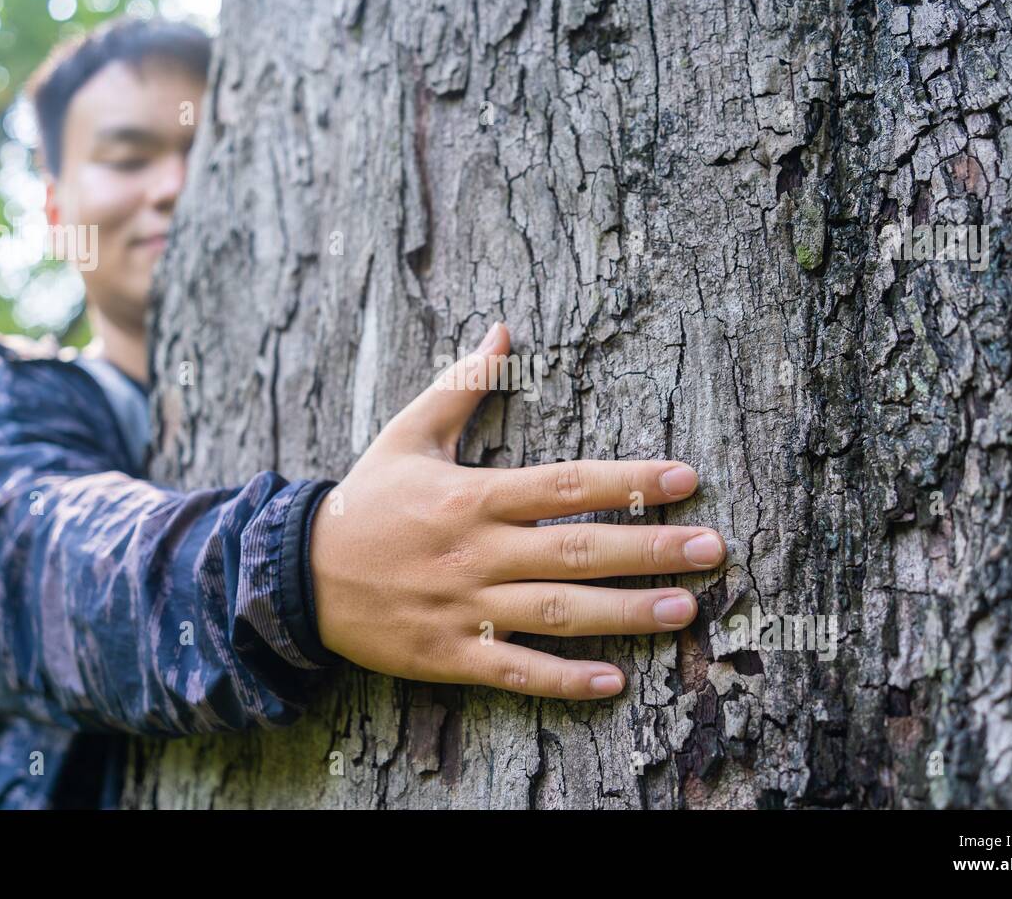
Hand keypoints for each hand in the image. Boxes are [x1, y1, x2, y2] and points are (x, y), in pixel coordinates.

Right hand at [309, 322, 726, 699]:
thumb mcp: (407, 434)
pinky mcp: (450, 654)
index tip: (686, 478)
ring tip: (685, 609)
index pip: (564, 485)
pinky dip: (562, 680)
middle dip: (649, 548)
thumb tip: (503, 331)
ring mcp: (464, 607)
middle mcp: (476, 552)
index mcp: (472, 496)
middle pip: (576, 549)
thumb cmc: (366, 502)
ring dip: (624, 613)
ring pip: (556, 612)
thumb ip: (461, 386)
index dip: (629, 480)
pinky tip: (613, 681)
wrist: (298, 576)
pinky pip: (514, 670)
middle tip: (712, 548)